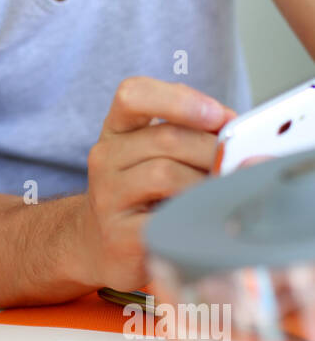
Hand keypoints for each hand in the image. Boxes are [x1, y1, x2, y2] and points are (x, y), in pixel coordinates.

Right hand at [77, 76, 235, 290]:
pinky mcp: (119, 235)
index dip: (178, 100)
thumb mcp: (159, 155)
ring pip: (164, 173)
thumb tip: (238, 135)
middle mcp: (106, 157)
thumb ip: (192, 134)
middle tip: (235, 165)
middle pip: (166, 137)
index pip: (133, 94)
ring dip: (203, 182)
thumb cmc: (143, 196)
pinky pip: (165, 218)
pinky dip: (194, 214)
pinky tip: (204, 217)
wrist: (103, 246)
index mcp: (118, 130)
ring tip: (218, 192)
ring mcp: (107, 197)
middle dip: (211, 149)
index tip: (218, 115)